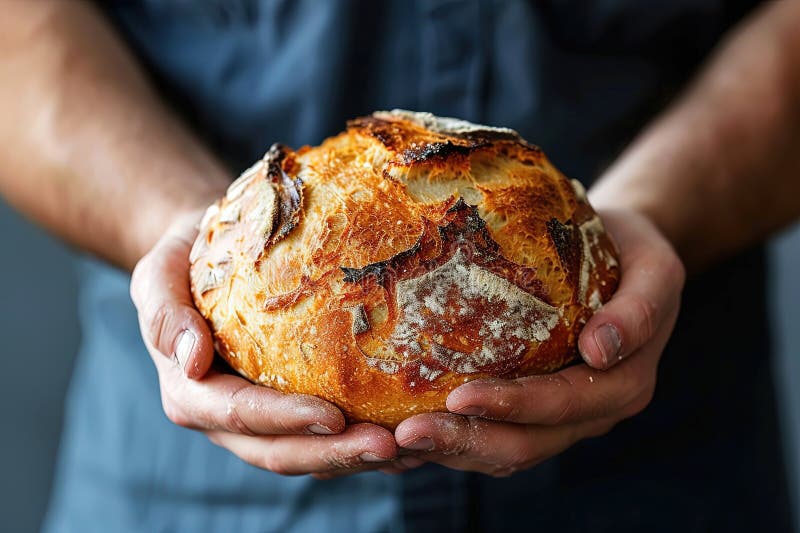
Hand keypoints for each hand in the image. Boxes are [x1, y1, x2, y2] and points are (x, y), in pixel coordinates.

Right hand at [130, 209, 402, 477]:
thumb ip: (164, 314)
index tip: (334, 416)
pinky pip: (327, 436)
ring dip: (358, 456)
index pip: (241, 415)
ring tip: (411, 447)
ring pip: (310, 453)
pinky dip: (363, 439)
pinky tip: (407, 432)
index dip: (287, 421)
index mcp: (192, 394)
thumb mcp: (158, 274)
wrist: (202, 260)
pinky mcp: (290, 410)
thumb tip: (190, 359)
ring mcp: (261, 421)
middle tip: (389, 445)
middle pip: (282, 451)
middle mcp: (226, 420)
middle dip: (335, 453)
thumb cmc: (183, 260)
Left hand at [393, 209, 685, 475]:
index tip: (460, 397)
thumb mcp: (655, 270)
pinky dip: (452, 440)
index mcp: (623, 385)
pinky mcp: (533, 409)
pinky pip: (492, 435)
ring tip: (396, 441)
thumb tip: (600, 349)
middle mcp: (591, 413)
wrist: (627, 255)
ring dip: (450, 449)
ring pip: (504, 451)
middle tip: (407, 434)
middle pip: (526, 443)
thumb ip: (638, 309)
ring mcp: (561, 418)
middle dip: (466, 440)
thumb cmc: (635, 254)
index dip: (514, 406)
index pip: (563, 405)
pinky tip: (405, 433)